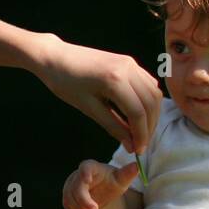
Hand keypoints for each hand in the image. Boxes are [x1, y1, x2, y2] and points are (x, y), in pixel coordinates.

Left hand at [36, 39, 162, 153]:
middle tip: (140, 144)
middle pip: (151, 103)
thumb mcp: (88, 107)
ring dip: (152, 114)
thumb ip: (112, 126)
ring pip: (153, 92)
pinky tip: (139, 113)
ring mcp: (130, 63)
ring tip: (140, 132)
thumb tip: (130, 145)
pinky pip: (147, 83)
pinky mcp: (128, 62)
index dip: (141, 135)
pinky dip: (148, 100)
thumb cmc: (64, 82)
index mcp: (115, 79)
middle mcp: (128, 68)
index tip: (138, 151)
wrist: (55, 57)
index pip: (138, 112)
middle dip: (149, 127)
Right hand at [62, 159, 140, 208]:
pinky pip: (67, 203)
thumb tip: (137, 166)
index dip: (84, 173)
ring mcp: (70, 184)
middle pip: (76, 186)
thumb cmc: (112, 183)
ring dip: (79, 206)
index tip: (87, 180)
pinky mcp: (67, 194)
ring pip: (70, 196)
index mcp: (91, 167)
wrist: (102, 191)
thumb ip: (128, 173)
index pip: (85, 167)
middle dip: (83, 199)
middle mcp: (78, 174)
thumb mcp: (121, 179)